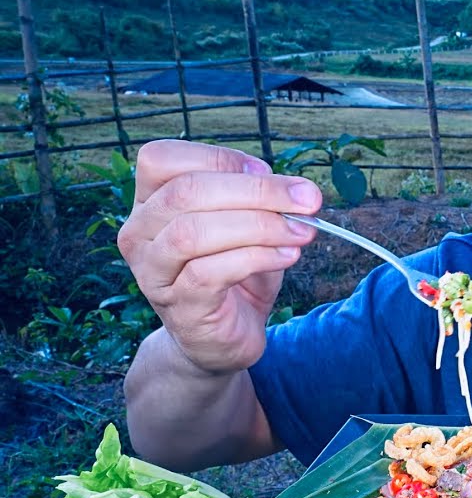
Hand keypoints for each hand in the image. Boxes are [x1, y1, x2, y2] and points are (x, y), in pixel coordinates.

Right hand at [118, 140, 320, 373]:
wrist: (223, 338)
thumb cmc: (234, 274)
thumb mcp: (248, 226)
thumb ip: (260, 200)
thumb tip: (294, 189)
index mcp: (150, 202)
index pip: (163, 160)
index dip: (221, 158)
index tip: (270, 172)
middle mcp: (139, 234)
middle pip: (186, 192)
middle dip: (257, 191)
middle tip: (307, 200)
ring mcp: (153, 272)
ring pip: (194, 231)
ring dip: (259, 225)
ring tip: (301, 232)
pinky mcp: (179, 306)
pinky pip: (212, 272)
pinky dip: (258, 257)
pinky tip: (288, 256)